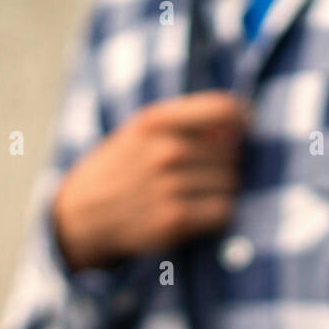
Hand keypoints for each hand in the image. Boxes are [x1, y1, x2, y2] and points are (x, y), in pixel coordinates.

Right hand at [52, 91, 248, 269]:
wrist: (83, 214)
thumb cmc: (123, 168)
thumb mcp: (143, 131)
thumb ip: (187, 122)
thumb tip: (242, 125)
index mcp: (156, 120)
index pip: (223, 109)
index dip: (244, 120)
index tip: (245, 130)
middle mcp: (164, 151)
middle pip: (232, 152)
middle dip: (229, 163)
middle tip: (209, 173)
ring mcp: (169, 186)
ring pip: (231, 183)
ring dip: (224, 190)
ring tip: (200, 194)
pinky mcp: (174, 220)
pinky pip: (223, 211)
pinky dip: (219, 213)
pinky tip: (201, 212)